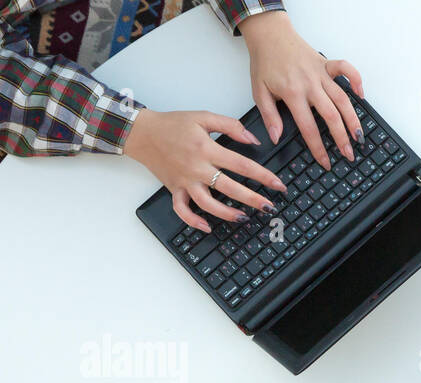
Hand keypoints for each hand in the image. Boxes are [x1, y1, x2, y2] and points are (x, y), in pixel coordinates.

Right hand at [123, 108, 287, 230]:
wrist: (142, 132)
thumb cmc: (173, 124)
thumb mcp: (203, 117)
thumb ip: (231, 126)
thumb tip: (253, 140)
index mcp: (207, 148)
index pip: (242, 165)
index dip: (264, 176)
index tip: (278, 185)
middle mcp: (197, 168)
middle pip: (230, 188)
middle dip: (253, 200)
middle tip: (269, 207)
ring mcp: (185, 181)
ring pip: (208, 204)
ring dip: (227, 214)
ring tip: (243, 218)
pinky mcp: (175, 189)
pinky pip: (182, 210)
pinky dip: (194, 221)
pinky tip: (207, 227)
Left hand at [240, 10, 363, 168]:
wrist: (268, 33)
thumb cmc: (264, 62)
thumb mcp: (258, 91)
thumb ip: (269, 116)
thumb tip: (276, 137)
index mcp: (292, 93)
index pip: (309, 128)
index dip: (318, 148)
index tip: (325, 162)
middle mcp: (310, 84)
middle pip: (331, 116)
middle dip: (342, 138)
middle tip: (349, 155)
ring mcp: (320, 73)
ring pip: (343, 98)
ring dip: (353, 119)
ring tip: (359, 136)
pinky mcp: (325, 63)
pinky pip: (345, 69)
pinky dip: (356, 79)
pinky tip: (361, 95)